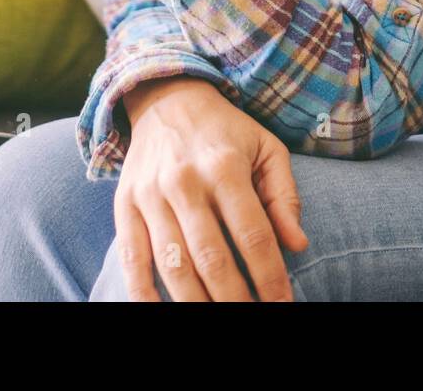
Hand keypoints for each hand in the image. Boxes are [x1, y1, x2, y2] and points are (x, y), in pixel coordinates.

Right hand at [114, 77, 310, 300]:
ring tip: (215, 322)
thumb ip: (284, 196)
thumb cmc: (226, 131)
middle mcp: (185, 182)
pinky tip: (160, 312)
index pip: (253, 236)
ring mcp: (150, 195)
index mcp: (226, 167)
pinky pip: (131, 258)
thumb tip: (297, 244)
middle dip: (235, 299)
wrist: (166, 99)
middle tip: (253, 319)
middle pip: (212, 258)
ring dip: (196, 303)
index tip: (282, 304)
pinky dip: (143, 293)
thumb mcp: (267, 148)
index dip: (270, 277)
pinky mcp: (124, 204)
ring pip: (173, 264)